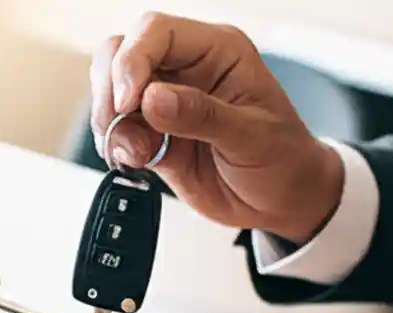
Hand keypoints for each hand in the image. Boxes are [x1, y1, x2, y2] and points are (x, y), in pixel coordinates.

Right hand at [91, 12, 343, 239]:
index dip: (133, 61)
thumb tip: (153, 99)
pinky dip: (114, 145)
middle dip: (111, 89)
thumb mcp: (252, 136)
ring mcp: (165, 100)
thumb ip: (202, 115)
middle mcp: (186, 69)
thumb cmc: (283, 159)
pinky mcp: (152, 132)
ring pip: (110, 89)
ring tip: (137, 152)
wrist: (282, 201)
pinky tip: (136, 160)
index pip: (157, 32)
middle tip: (120, 124)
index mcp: (218, 51)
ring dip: (110, 122)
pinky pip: (116, 128)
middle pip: (121, 51)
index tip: (130, 102)